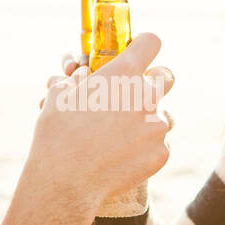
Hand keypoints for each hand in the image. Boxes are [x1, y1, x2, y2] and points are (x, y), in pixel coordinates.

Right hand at [28, 33, 174, 207]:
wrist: (67, 181)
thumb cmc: (57, 135)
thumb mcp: (59, 96)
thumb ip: (77, 81)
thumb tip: (79, 77)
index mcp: (123, 73)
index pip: (150, 42)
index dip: (142, 46)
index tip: (135, 53)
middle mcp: (146, 95)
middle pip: (166, 75)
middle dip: (153, 81)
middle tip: (134, 94)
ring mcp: (157, 125)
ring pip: (164, 114)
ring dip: (148, 119)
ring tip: (122, 133)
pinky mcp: (161, 152)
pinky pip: (159, 144)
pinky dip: (145, 148)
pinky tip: (123, 156)